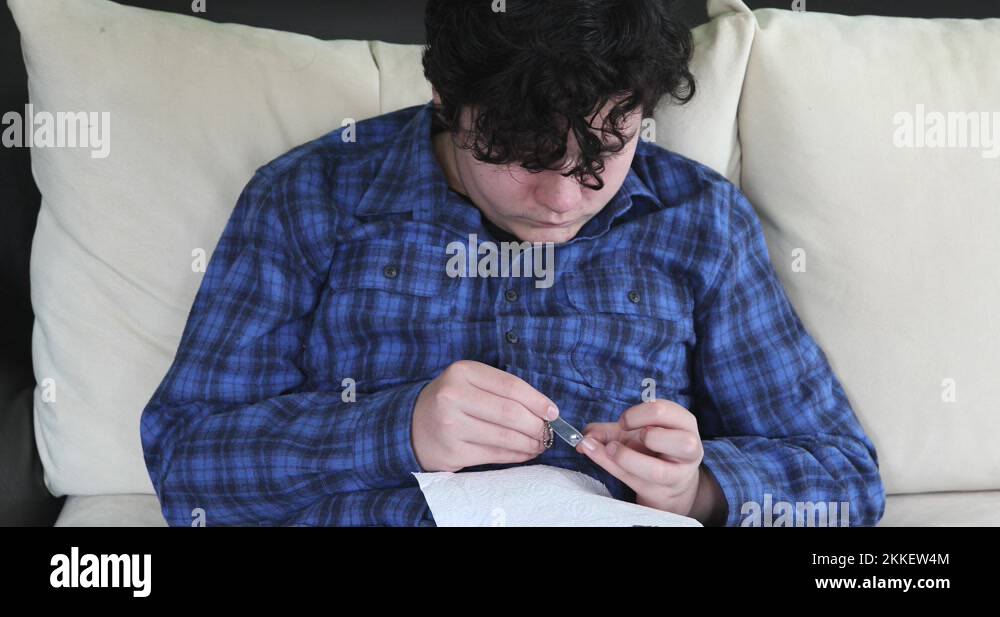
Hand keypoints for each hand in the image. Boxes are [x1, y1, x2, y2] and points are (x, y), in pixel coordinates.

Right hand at [412, 360, 558, 472]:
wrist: (411, 425)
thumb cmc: (451, 401)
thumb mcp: (469, 382)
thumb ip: (501, 390)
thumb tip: (545, 411)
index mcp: (462, 372)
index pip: (510, 386)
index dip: (537, 401)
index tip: (553, 412)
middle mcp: (453, 396)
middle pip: (510, 413)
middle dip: (537, 425)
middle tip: (549, 432)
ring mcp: (451, 426)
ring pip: (504, 437)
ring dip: (530, 443)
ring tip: (541, 444)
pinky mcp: (452, 452)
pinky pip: (494, 455)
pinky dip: (516, 455)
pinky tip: (526, 454)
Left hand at [575, 399, 724, 524]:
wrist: (668, 484)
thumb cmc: (651, 450)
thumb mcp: (633, 434)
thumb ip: (607, 431)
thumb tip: (584, 437)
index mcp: (683, 423)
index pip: (665, 411)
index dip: (638, 414)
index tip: (623, 422)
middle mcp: (689, 449)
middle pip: (677, 440)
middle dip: (645, 435)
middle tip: (624, 434)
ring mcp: (678, 475)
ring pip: (657, 471)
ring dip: (627, 459)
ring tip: (612, 450)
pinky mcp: (662, 493)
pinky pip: (636, 482)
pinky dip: (613, 468)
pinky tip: (600, 458)